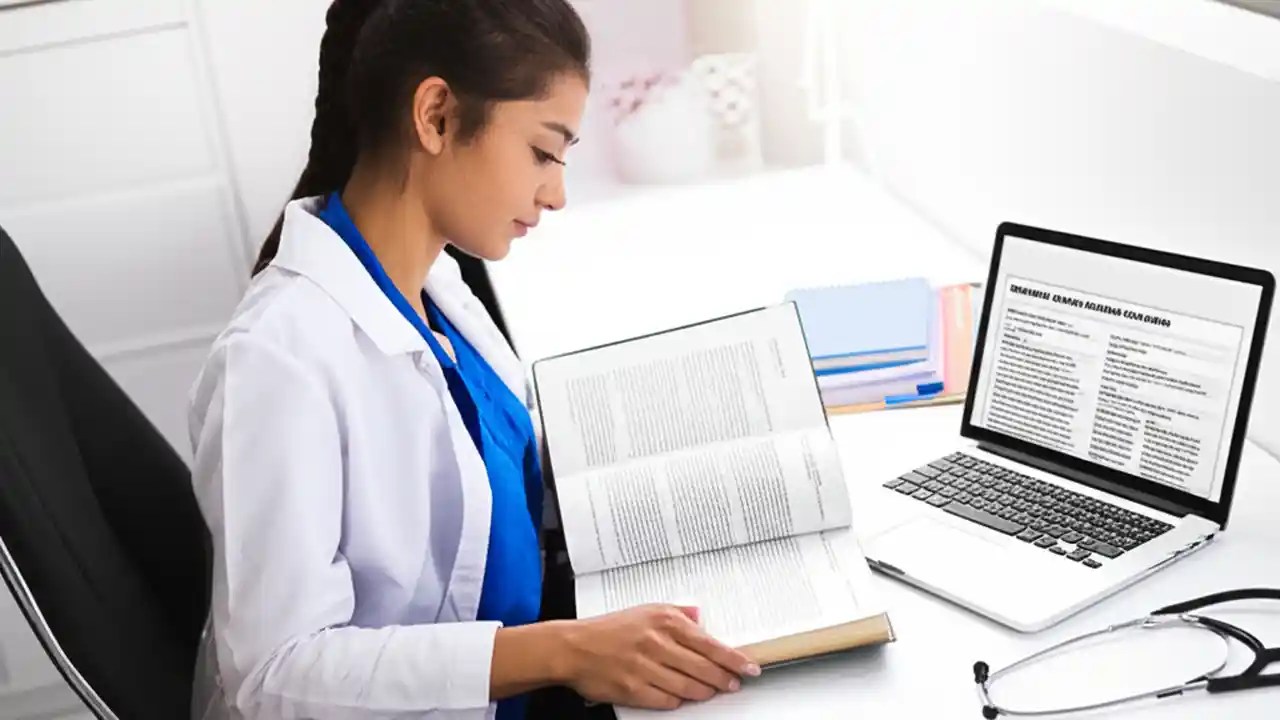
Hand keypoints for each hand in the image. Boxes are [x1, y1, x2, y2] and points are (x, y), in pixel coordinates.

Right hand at [559, 604, 760, 709]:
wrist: (573, 647)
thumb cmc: (609, 629)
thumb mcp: (645, 610)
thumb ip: (676, 612)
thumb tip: (700, 616)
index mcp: (664, 621)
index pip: (710, 644)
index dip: (734, 659)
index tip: (749, 667)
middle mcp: (657, 643)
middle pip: (704, 668)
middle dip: (725, 679)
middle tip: (734, 683)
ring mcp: (646, 667)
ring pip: (690, 687)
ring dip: (705, 692)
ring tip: (711, 691)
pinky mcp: (634, 689)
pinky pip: (668, 700)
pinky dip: (679, 700)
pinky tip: (682, 696)